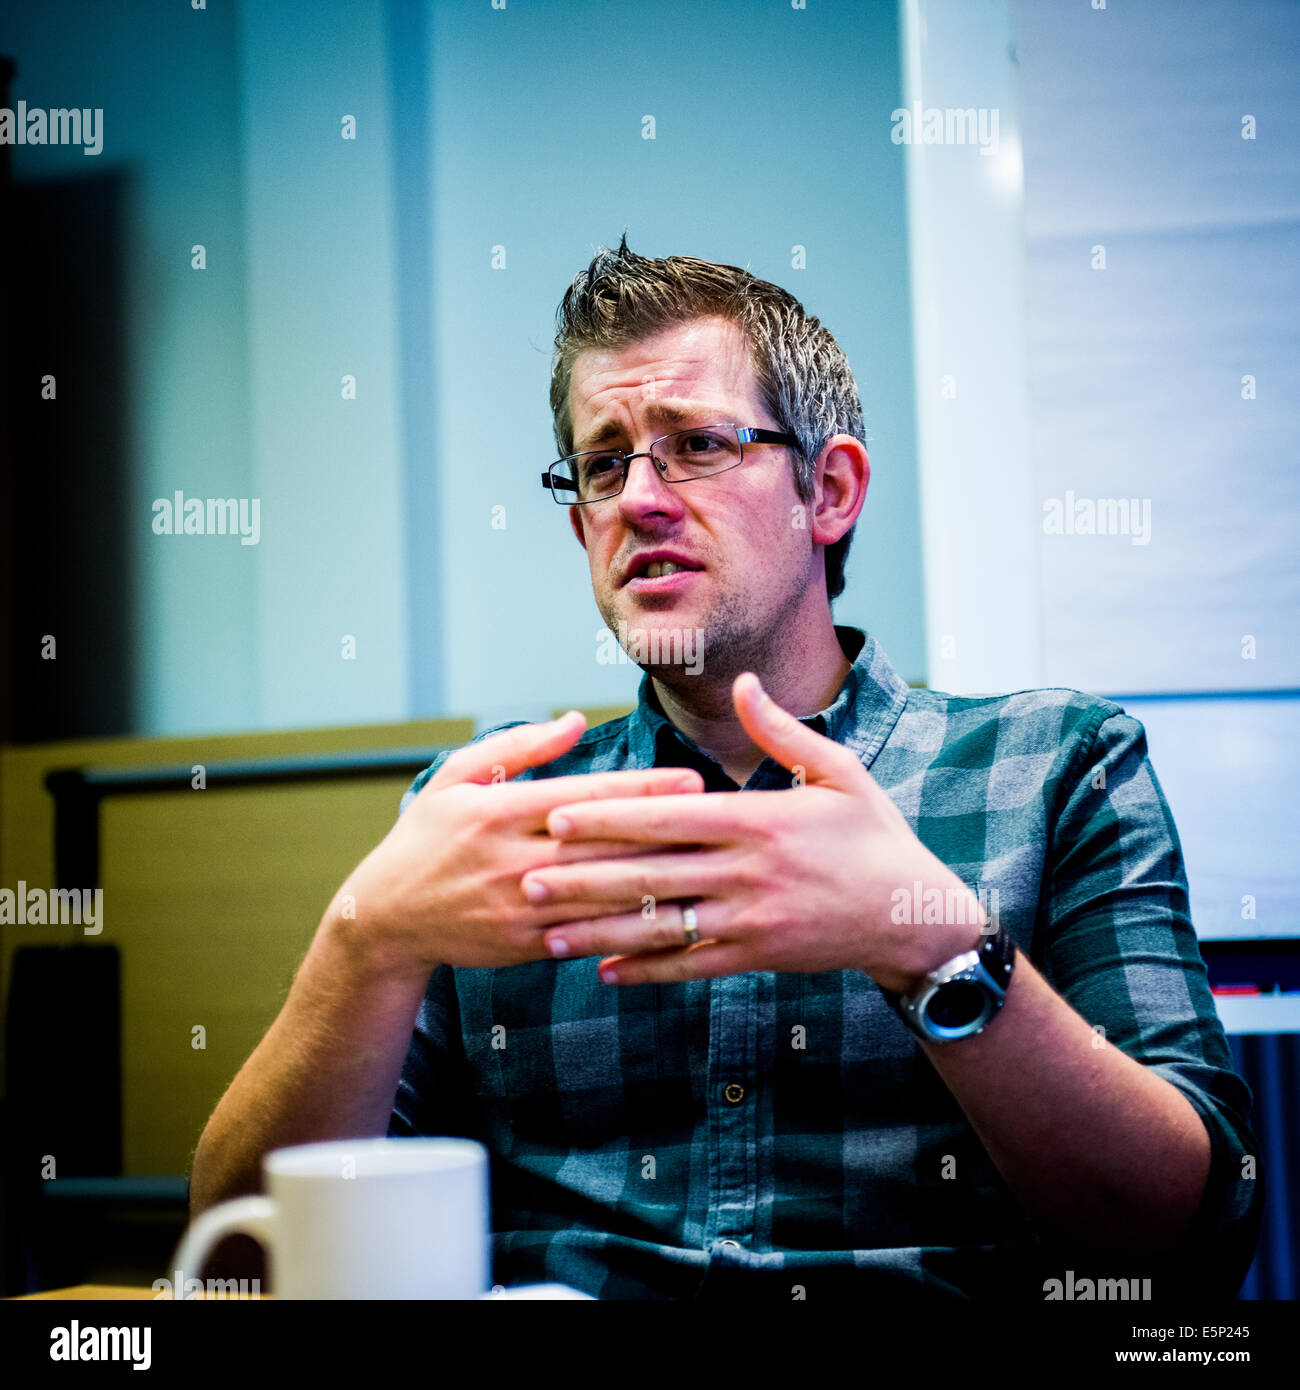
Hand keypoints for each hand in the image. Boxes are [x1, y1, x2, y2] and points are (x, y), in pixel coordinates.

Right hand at [325, 712, 704, 979]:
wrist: (387, 917)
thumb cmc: (428, 836)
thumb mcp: (458, 779)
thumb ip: (519, 749)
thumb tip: (574, 720)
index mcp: (502, 811)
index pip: (586, 796)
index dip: (642, 787)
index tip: (692, 777)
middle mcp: (515, 859)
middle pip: (606, 846)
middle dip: (669, 833)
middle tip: (724, 821)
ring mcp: (522, 906)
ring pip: (605, 894)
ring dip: (662, 882)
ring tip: (713, 869)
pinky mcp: (525, 944)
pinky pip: (590, 935)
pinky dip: (631, 928)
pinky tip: (673, 919)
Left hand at [521, 675, 984, 990]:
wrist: (914, 915)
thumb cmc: (874, 836)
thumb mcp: (838, 772)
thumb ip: (781, 731)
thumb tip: (743, 682)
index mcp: (760, 820)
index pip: (669, 816)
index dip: (609, 818)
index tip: (558, 816)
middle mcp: (748, 873)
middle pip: (651, 874)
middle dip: (584, 877)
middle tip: (525, 876)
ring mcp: (751, 920)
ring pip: (661, 926)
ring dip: (600, 931)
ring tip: (547, 931)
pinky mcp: (758, 957)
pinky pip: (691, 966)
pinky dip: (646, 970)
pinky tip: (605, 970)